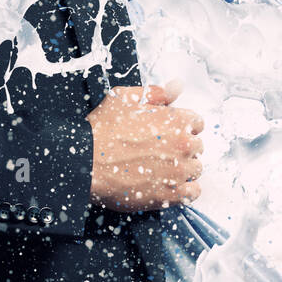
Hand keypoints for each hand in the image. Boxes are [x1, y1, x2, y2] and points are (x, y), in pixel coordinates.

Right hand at [85, 79, 203, 211]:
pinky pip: (193, 193)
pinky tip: (170, 186)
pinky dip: (185, 191)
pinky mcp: (171, 195)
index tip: (170, 133)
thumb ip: (155, 92)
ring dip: (183, 169)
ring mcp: (179, 171)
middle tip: (161, 153)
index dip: (183, 127)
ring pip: (195, 170)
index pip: (197, 123)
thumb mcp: (123, 98)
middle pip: (197, 147)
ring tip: (162, 170)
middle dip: (182, 148)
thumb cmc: (101, 130)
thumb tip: (176, 87)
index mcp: (176, 120)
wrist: (85, 163)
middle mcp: (183, 145)